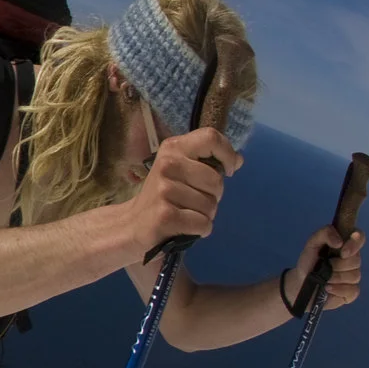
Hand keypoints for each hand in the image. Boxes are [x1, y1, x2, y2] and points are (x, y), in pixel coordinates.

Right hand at [125, 126, 241, 256]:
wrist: (130, 225)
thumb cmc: (161, 197)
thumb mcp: (180, 171)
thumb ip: (207, 163)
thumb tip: (238, 160)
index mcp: (173, 148)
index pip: (210, 137)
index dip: (226, 153)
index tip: (226, 171)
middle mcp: (168, 165)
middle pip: (216, 180)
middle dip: (214, 196)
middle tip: (194, 201)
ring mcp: (164, 190)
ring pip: (211, 205)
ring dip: (205, 215)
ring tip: (185, 215)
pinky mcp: (165, 216)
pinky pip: (203, 223)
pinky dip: (200, 230)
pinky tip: (184, 228)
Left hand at [293, 226, 365, 310]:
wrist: (301, 283)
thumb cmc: (309, 262)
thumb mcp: (312, 244)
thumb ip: (324, 233)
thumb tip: (340, 242)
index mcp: (346, 245)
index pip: (360, 237)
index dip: (355, 244)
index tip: (343, 252)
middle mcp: (353, 260)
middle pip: (356, 261)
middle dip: (337, 265)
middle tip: (324, 267)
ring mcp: (354, 276)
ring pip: (354, 276)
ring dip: (335, 278)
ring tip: (323, 279)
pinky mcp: (352, 291)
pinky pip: (353, 290)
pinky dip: (338, 289)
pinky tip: (327, 288)